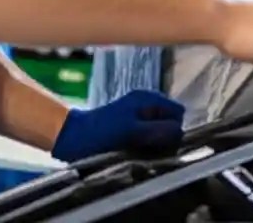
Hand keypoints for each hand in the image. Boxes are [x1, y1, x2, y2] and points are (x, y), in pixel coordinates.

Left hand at [50, 90, 184, 162]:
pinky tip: (133, 154)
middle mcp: (146, 106)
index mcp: (148, 98)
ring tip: (138, 151)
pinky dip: (144, 148)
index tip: (163, 141)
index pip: (178, 113)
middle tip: (148, 148)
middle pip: (170, 123)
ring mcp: (139, 118)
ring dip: (154, 145)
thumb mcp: (132, 130)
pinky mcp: (132, 131)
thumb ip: (158, 130)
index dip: (175, 128)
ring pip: (160, 134)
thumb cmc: (100, 131)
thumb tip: (180, 132)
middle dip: (165, 137)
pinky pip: (148, 141)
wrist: (71, 138)